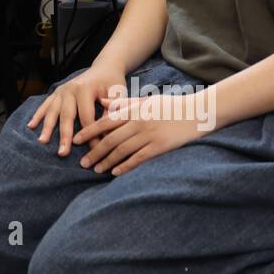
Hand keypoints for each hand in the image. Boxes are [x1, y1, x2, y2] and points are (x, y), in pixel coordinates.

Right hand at [26, 62, 126, 156]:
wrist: (104, 68)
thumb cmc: (113, 83)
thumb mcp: (118, 94)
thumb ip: (112, 111)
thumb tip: (105, 132)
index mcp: (85, 89)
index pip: (87, 118)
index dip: (90, 136)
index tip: (94, 152)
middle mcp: (70, 89)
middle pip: (66, 116)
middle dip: (64, 136)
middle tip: (62, 153)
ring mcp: (61, 91)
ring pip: (52, 112)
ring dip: (47, 127)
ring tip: (42, 142)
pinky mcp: (56, 93)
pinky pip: (45, 105)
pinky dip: (38, 115)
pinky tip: (31, 126)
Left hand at [73, 91, 211, 174]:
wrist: (197, 112)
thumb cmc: (170, 106)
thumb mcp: (146, 100)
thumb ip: (124, 103)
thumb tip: (103, 104)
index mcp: (133, 110)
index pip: (105, 122)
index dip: (89, 132)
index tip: (76, 140)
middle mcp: (138, 122)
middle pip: (110, 140)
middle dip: (94, 152)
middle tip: (82, 163)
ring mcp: (149, 135)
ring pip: (121, 151)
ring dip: (106, 162)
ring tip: (95, 169)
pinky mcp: (159, 147)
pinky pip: (138, 159)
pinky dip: (125, 166)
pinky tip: (115, 173)